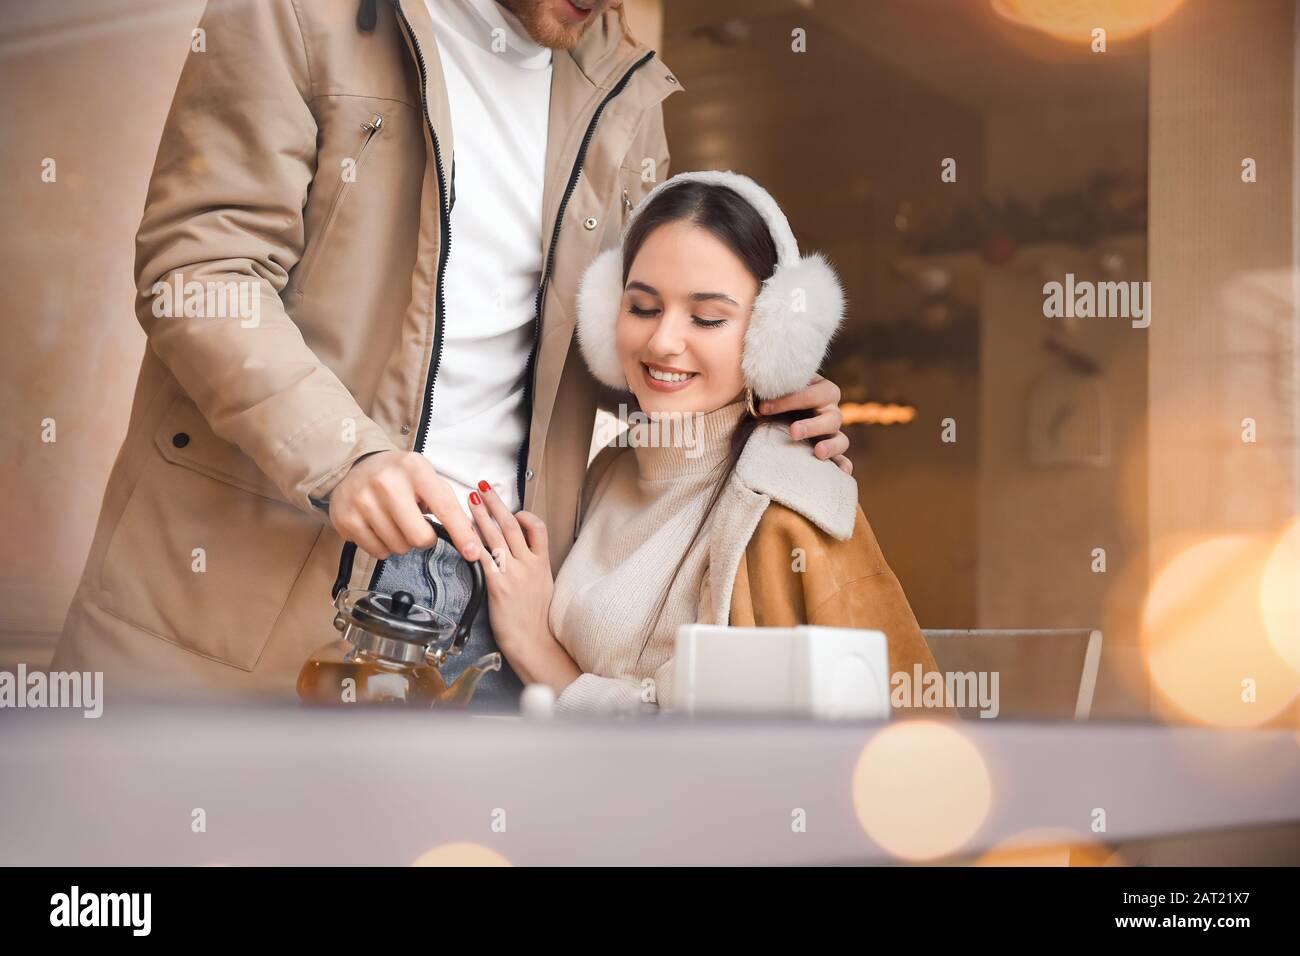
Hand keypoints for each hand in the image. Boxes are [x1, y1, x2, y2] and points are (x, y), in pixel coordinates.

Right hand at [329, 451, 480, 561]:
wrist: (354, 466)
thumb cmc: (398, 476)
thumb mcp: (425, 478)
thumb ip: (447, 504)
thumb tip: (470, 539)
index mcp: (414, 469)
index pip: (444, 507)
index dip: (461, 534)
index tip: (474, 553)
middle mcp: (386, 482)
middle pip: (419, 537)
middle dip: (423, 539)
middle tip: (416, 525)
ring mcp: (362, 501)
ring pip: (398, 548)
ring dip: (402, 542)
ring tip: (394, 521)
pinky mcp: (345, 519)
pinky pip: (377, 552)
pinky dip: (383, 546)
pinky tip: (378, 526)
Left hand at [467, 480, 557, 663]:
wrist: (534, 642)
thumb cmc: (536, 621)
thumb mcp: (543, 588)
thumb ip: (533, 569)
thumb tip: (521, 557)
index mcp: (542, 564)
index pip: (538, 528)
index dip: (525, 515)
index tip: (514, 510)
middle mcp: (529, 564)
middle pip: (512, 525)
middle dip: (496, 503)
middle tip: (484, 488)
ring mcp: (514, 573)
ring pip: (496, 535)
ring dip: (482, 514)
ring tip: (471, 499)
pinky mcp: (498, 584)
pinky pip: (484, 556)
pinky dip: (473, 540)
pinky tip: (464, 531)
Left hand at [759, 374, 852, 474]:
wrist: (774, 412)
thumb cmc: (773, 395)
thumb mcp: (773, 387)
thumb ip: (769, 385)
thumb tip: (751, 383)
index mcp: (820, 389)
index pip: (811, 394)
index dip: (788, 401)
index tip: (763, 408)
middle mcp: (830, 410)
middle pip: (831, 417)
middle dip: (812, 426)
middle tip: (794, 432)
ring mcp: (832, 432)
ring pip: (841, 440)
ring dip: (831, 446)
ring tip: (818, 453)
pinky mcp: (830, 450)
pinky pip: (842, 460)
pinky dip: (843, 466)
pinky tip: (842, 472)